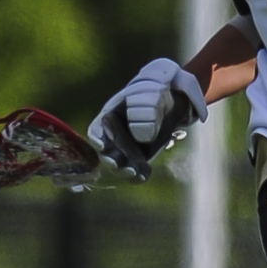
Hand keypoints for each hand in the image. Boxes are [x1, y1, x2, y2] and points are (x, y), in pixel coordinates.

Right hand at [87, 58, 207, 182]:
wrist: (170, 102)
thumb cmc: (157, 92)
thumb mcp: (153, 94)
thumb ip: (147, 108)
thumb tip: (143, 133)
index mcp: (111, 115)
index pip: (97, 130)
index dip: (97, 138)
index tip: (102, 146)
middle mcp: (114, 134)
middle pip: (106, 151)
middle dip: (112, 160)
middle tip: (121, 165)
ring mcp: (124, 147)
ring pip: (118, 163)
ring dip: (124, 171)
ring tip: (135, 172)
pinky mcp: (137, 157)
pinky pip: (133, 169)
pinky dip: (137, 175)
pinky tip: (144, 175)